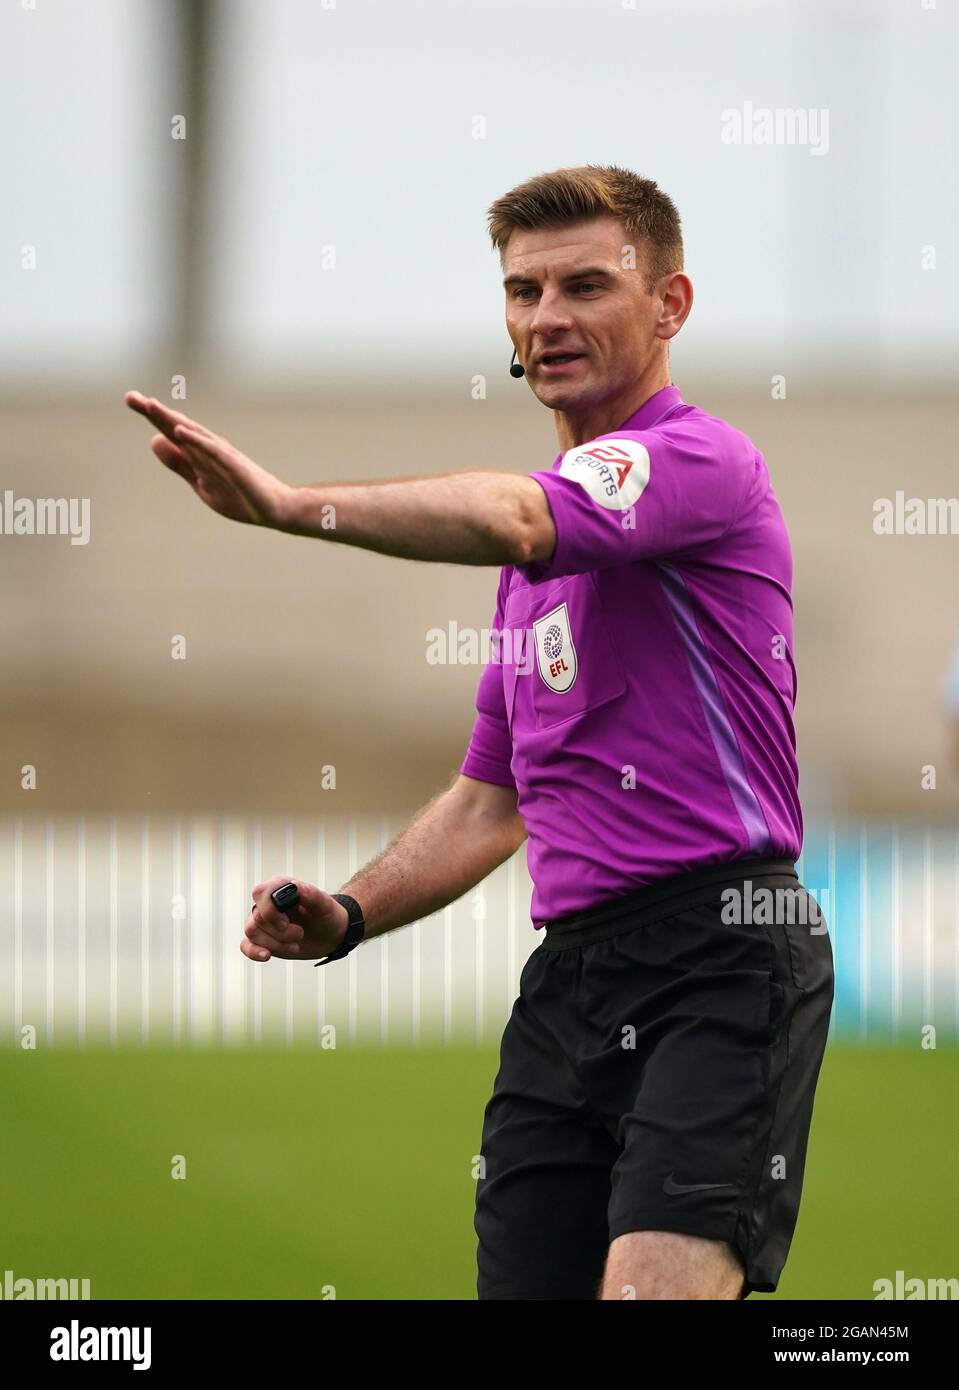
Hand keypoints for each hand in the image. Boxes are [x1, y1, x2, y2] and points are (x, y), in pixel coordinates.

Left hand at [124, 390, 294, 526]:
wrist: (275, 510)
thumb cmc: (240, 496)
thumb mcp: (201, 483)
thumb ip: (179, 463)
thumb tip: (153, 440)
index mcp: (199, 453)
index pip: (171, 430)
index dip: (152, 415)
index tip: (131, 398)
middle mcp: (210, 448)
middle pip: (178, 426)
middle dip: (155, 412)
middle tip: (130, 396)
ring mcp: (223, 456)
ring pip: (194, 434)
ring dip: (172, 420)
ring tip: (151, 406)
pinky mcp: (236, 467)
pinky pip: (213, 452)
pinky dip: (197, 440)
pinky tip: (180, 431)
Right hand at [241, 876, 349, 962]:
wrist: (330, 934)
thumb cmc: (327, 915)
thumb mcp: (325, 905)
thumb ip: (312, 894)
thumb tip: (296, 885)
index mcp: (280, 887)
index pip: (260, 893)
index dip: (270, 911)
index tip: (286, 923)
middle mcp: (267, 903)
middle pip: (256, 918)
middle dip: (280, 932)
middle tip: (300, 934)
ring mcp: (262, 922)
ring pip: (252, 932)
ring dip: (275, 943)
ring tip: (296, 945)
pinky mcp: (261, 939)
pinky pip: (246, 945)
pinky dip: (254, 952)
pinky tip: (267, 956)